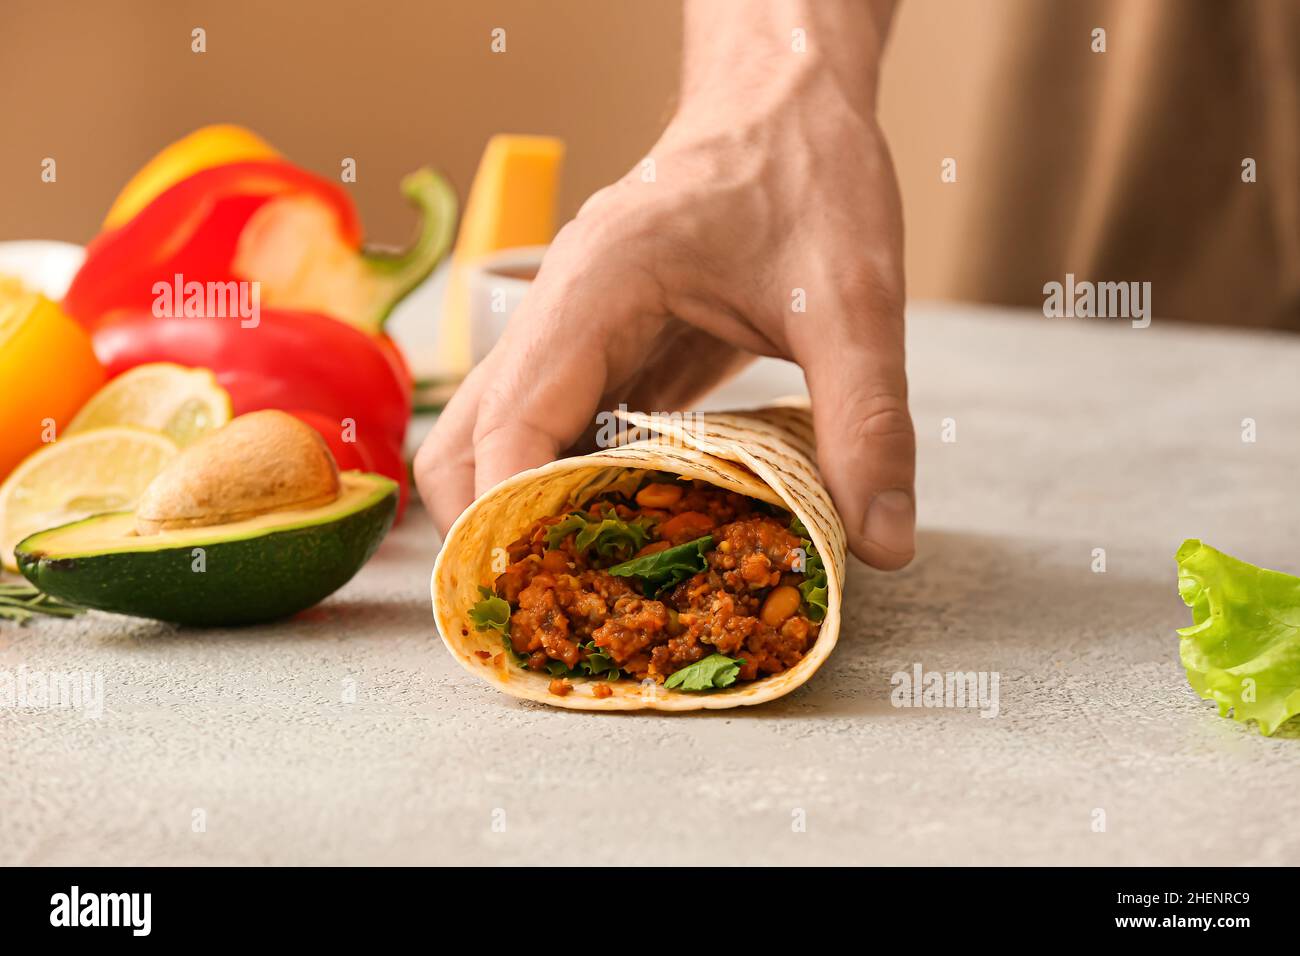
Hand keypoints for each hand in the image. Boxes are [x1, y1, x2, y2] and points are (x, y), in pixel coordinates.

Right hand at [417, 0, 914, 568]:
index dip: (516, 524)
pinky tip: (632, 535)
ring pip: (495, 446)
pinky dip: (573, 494)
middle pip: (463, 449)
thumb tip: (880, 544)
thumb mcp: (851, 296)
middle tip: (572, 616)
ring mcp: (568, 335)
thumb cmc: (807, 170)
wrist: (789, 104)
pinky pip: (555, 437)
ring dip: (528, 520)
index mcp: (592, 290)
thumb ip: (866, 419)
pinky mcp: (599, 353)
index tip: (561, 603)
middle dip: (499, 538)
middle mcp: (555, 315)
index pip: (506, 428)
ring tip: (595, 592)